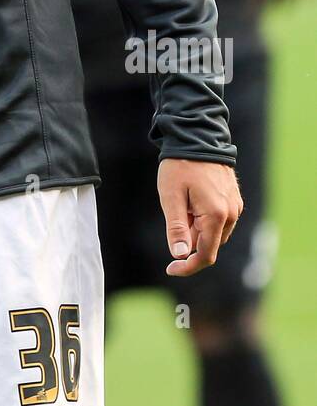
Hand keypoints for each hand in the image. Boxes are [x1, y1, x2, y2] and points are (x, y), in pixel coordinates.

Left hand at [158, 159, 242, 277]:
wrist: (197, 137)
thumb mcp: (171, 197)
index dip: (187, 266)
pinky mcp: (234, 199)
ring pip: (215, 233)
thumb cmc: (180, 166)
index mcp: (217, 215)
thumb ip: (177, 228)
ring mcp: (235, 206)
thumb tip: (180, 255)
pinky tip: (192, 201)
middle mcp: (231, 213)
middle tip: (174, 216)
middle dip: (190, 241)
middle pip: (210, 245)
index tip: (170, 268)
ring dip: (197, 229)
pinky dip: (204, 219)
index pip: (205, 255)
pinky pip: (220, 220)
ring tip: (183, 204)